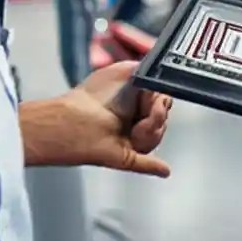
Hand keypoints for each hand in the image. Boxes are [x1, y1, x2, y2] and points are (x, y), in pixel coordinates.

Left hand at [24, 61, 172, 176]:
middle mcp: (130, 119)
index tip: (158, 98)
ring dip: (149, 130)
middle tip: (147, 109)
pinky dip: (156, 167)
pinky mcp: (125, 157)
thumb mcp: (127, 70)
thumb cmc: (94, 94)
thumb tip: (164, 87)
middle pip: (162, 121)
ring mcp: (128, 139)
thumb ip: (150, 73)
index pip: (162, 102)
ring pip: (156, 138)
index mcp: (132, 99)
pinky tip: (164, 170)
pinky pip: (146, 164)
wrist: (77, 119)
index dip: (162, 100)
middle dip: (157, 115)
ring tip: (135, 128)